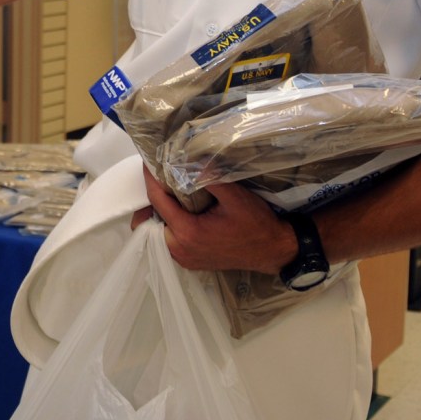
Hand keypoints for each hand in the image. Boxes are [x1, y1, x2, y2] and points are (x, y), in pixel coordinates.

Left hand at [131, 166, 295, 273]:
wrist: (272, 250)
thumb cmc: (256, 224)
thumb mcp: (235, 196)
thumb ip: (211, 177)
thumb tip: (191, 158)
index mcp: (187, 233)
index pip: (157, 201)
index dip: (151, 179)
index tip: (148, 163)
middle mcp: (179, 249)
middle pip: (150, 220)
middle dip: (150, 199)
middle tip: (159, 179)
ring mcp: (183, 258)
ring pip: (157, 231)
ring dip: (160, 212)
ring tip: (169, 192)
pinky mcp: (189, 261)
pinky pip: (168, 240)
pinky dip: (169, 224)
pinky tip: (180, 210)